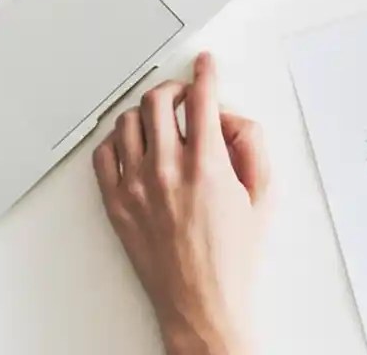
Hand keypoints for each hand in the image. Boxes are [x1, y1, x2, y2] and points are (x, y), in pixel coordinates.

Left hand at [93, 53, 270, 354]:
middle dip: (174, 88)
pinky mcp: (116, 204)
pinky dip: (116, 141)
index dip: (205, 73)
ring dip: (145, 112)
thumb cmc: (231, 259)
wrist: (202, 303)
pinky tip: (133, 146)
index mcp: (208, 166)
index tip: (205, 64)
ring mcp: (136, 186)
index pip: (202, 99)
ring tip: (159, 120)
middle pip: (158, 101)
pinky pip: (103, 155)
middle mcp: (167, 170)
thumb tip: (235, 121)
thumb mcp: (262, 198)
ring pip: (127, 122)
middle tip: (183, 93)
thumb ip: (254, 149)